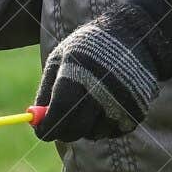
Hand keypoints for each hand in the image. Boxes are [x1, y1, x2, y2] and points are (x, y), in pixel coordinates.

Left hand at [33, 0, 171, 143]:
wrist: (135, 37)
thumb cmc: (88, 48)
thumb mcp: (61, 58)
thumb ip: (47, 91)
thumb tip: (36, 123)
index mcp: (78, 73)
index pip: (59, 112)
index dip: (47, 128)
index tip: (42, 131)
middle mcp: (101, 90)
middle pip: (75, 129)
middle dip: (64, 132)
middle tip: (60, 127)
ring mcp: (121, 103)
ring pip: (94, 133)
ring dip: (87, 126)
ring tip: (90, 102)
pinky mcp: (136, 112)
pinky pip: (113, 132)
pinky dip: (106, 124)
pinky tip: (107, 103)